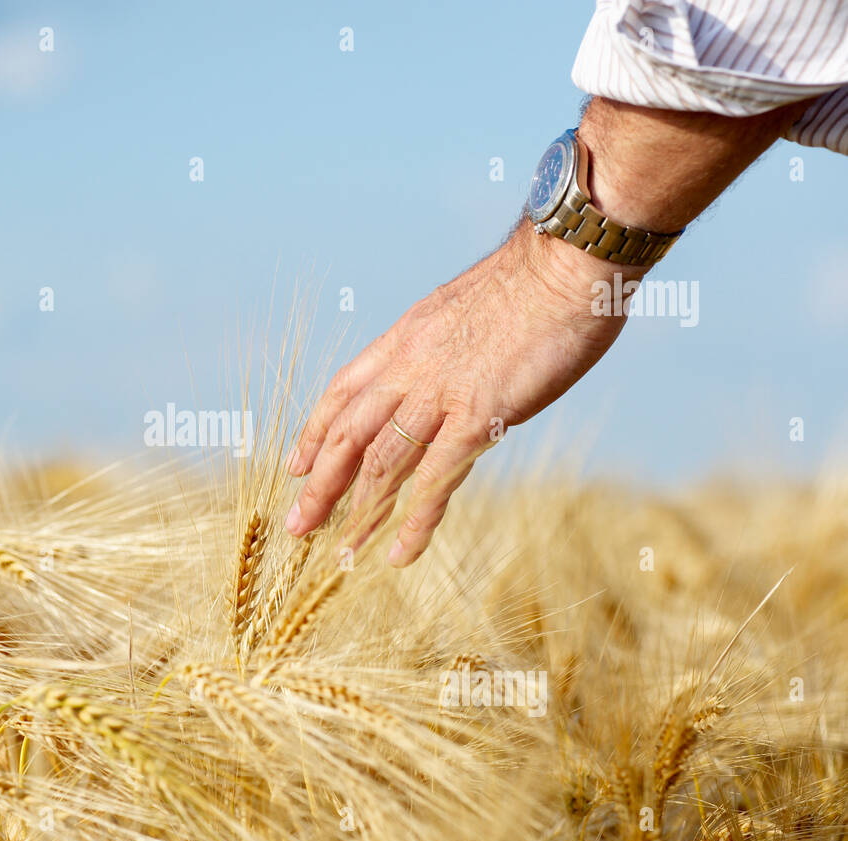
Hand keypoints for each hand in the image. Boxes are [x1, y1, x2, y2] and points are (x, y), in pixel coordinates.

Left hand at [284, 223, 633, 566]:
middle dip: (319, 485)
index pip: (343, 392)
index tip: (296, 465)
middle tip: (298, 525)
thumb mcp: (464, 310)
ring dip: (358, 512)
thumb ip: (443, 346)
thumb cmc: (532, 284)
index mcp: (404, 339)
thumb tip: (443, 368)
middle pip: (347, 435)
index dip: (315, 432)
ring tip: (341, 552)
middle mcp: (410, 368)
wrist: (567, 263)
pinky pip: (435, 479)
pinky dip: (413, 521)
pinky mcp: (478, 415)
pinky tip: (399, 553)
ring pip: (381, 463)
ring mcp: (440, 393)